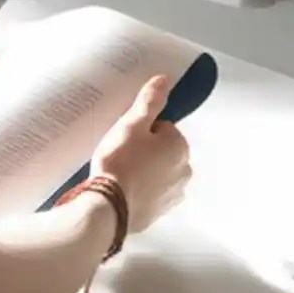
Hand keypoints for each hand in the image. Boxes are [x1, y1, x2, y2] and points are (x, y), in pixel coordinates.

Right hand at [90, 76, 192, 233]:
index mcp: (180, 146)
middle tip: (120, 155)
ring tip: (119, 174)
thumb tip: (163, 81)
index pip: (162, 128)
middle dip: (144, 151)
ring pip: (157, 173)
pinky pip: (151, 194)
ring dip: (143, 172)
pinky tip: (123, 191)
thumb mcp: (131, 124)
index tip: (126, 138)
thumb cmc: (120, 163)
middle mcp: (184, 170)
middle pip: (162, 151)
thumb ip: (149, 101)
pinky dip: (140, 192)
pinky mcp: (160, 212)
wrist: (109, 209)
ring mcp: (174, 194)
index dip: (141, 130)